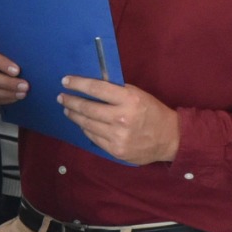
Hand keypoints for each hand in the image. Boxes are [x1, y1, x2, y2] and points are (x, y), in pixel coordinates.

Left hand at [56, 76, 179, 165]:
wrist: (169, 138)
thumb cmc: (153, 112)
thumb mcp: (139, 94)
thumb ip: (117, 91)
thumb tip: (93, 86)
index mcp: (129, 99)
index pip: (97, 88)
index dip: (78, 84)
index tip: (66, 81)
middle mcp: (122, 118)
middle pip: (88, 108)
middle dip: (71, 101)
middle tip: (61, 97)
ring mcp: (118, 136)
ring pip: (87, 124)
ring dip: (74, 116)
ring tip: (68, 109)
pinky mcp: (115, 150)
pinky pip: (94, 137)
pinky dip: (86, 128)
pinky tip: (82, 123)